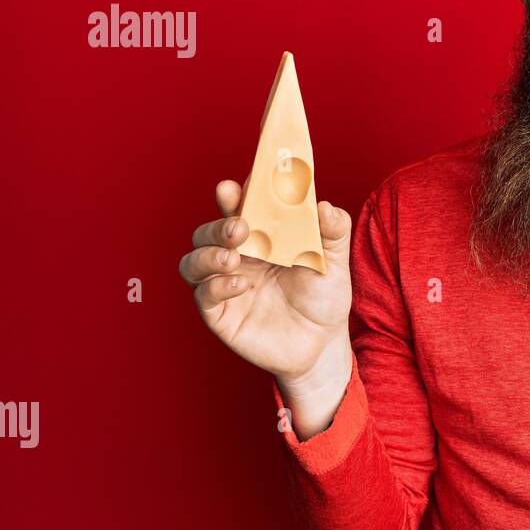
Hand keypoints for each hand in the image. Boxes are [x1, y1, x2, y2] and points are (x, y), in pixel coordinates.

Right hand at [178, 178, 353, 382]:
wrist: (323, 342)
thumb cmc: (324, 295)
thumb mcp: (335, 261)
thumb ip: (334, 231)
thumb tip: (325, 206)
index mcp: (260, 236)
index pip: (239, 207)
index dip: (234, 194)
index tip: (236, 187)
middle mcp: (237, 256)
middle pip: (209, 232)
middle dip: (219, 225)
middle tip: (240, 227)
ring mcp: (224, 284)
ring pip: (194, 262)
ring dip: (207, 255)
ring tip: (232, 258)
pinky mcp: (220, 314)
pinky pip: (203, 295)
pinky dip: (216, 286)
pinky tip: (241, 286)